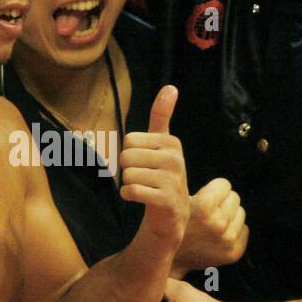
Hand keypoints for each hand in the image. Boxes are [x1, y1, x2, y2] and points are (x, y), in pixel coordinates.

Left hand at [120, 85, 189, 248]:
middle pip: (126, 156)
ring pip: (127, 174)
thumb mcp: (163, 144)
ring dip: (128, 184)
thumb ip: (162, 116)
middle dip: (127, 169)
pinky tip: (142, 199)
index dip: (130, 153)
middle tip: (144, 178)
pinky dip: (129, 196)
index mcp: (171, 142)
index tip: (145, 163)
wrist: (172, 215)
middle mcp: (175, 159)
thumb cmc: (162, 175)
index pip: (129, 139)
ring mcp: (172, 180)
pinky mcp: (165, 200)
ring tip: (145, 188)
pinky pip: (130, 191)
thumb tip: (171, 86)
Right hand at [172, 177, 247, 277]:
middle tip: (206, 212)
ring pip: (240, 213)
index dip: (213, 189)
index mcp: (205, 207)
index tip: (203, 197)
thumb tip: (218, 178)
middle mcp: (219, 224)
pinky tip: (216, 236)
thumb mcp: (177, 199)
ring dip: (228, 216)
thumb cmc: (170, 224)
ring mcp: (227, 241)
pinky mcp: (233, 253)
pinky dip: (233, 231)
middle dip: (222, 201)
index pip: (225, 184)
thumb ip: (196, 186)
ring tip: (211, 224)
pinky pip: (244, 230)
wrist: (166, 260)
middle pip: (235, 198)